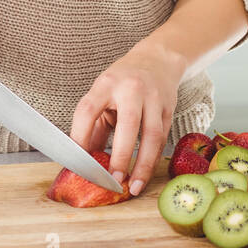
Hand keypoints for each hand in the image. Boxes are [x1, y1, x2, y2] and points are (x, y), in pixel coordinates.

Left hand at [69, 40, 185, 194]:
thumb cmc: (123, 80)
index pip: (89, 110)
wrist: (157, 59)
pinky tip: (144, 174)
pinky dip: (153, 159)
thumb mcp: (102, 93)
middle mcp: (131, 89)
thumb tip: (84, 158)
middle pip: (127, 125)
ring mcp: (154, 98)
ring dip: (142, 165)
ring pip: (151, 136)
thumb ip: (93, 124)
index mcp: (106, 83)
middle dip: (119, 156)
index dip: (80, 137)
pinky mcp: (169, 108)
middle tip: (112, 181)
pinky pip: (161, 139)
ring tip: (133, 187)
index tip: (78, 162)